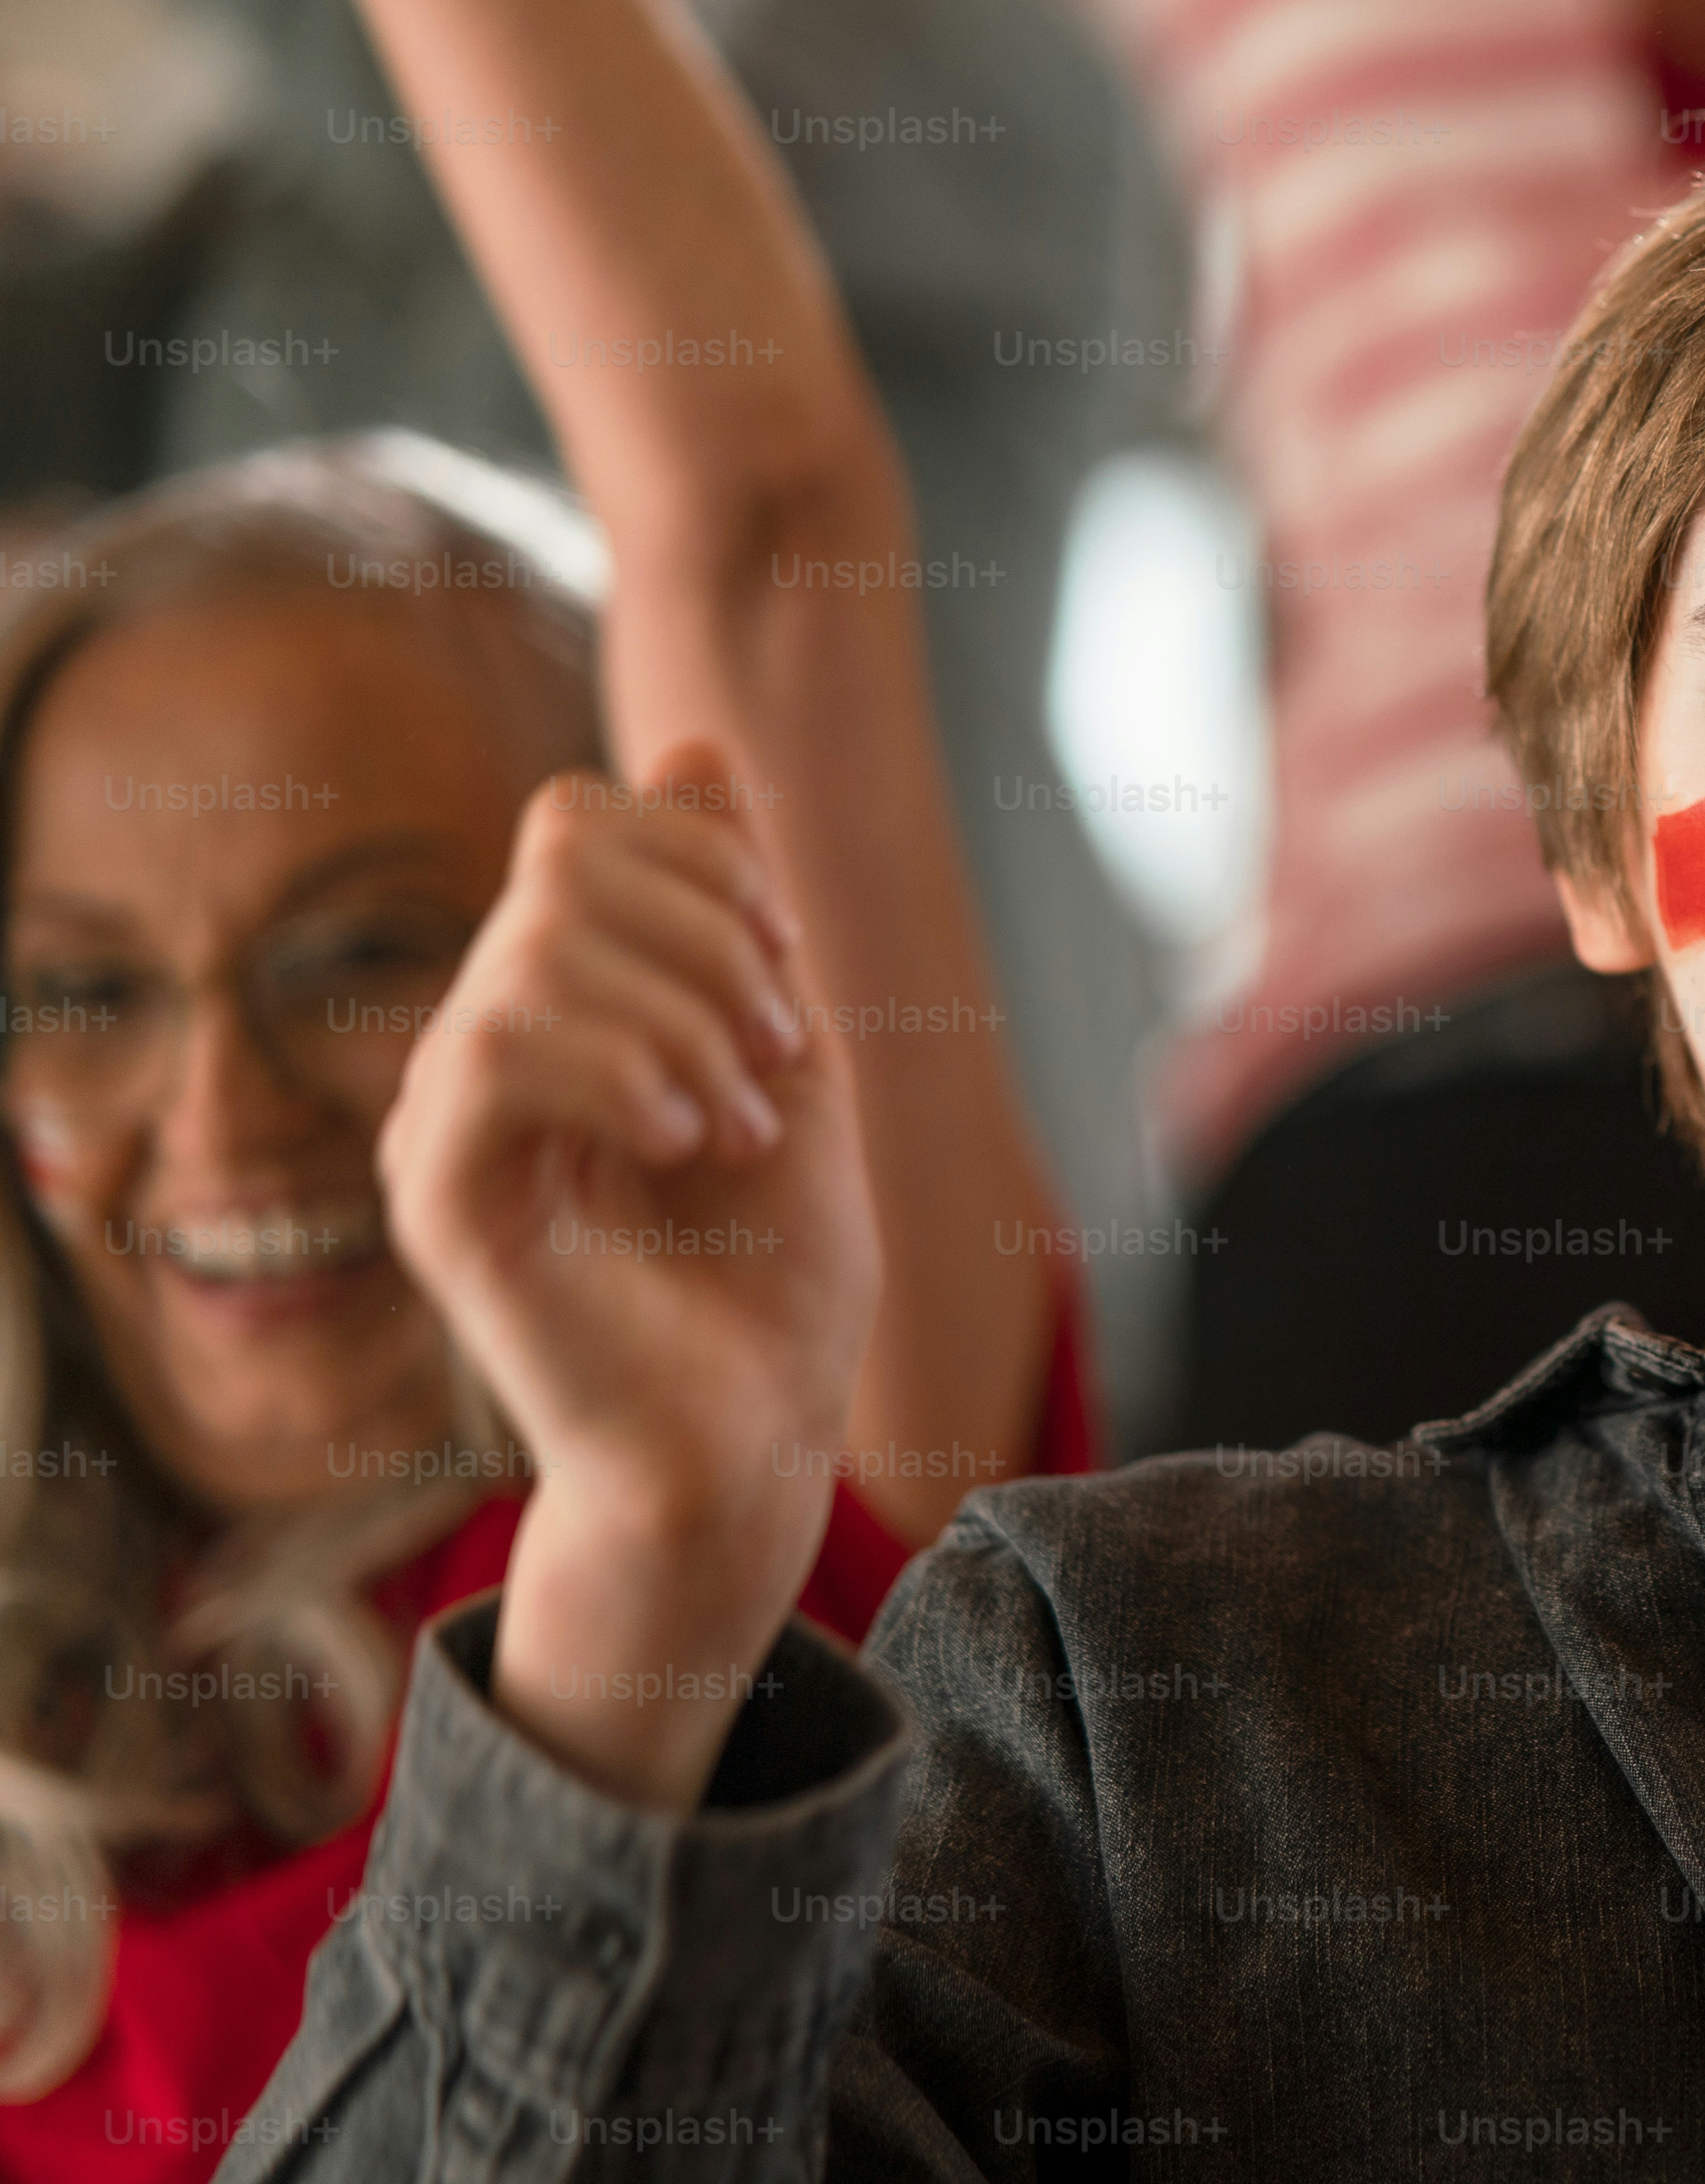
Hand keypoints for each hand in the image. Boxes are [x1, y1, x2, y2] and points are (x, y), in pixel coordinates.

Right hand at [378, 741, 877, 1808]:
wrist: (755, 1434)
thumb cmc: (775, 1267)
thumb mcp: (785, 1050)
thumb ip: (733, 911)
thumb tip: (695, 749)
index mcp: (555, 1007)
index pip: (576, 825)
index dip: (702, 860)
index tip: (787, 968)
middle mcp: (477, 1050)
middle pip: (560, 863)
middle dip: (709, 937)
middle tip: (776, 1055)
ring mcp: (444, 1123)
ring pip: (531, 957)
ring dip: (681, 1020)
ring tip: (739, 1123)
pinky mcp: (438, 1199)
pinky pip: (493, 1054)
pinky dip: (621, 1074)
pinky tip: (686, 1141)